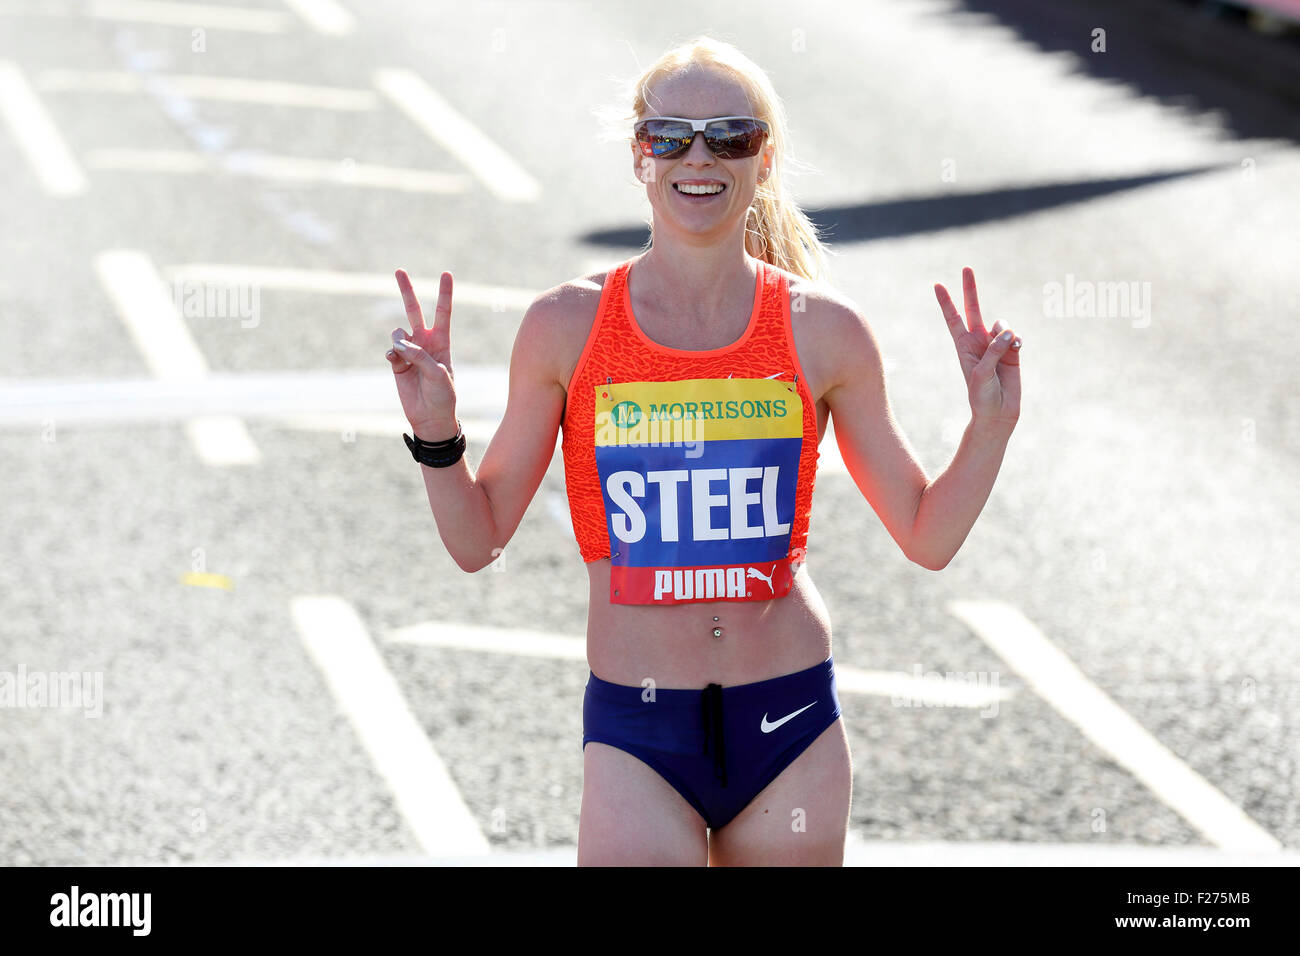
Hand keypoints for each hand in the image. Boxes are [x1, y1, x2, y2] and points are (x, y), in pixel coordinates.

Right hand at [386, 269, 457, 438]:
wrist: (430, 417)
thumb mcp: (439, 375)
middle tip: (399, 270)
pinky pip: (390, 350)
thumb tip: (399, 343)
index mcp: (442, 342)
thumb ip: (421, 356)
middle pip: (415, 311)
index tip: (446, 274)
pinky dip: (392, 354)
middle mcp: (425, 342)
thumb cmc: (443, 396)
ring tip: (405, 357)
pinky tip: (396, 363)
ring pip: (398, 333)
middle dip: (407, 291)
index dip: (444, 293)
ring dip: (400, 342)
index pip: (443, 313)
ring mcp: (409, 352)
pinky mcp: (396, 363)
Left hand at [934, 267, 1021, 428]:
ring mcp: (996, 345)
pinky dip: (1017, 340)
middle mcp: (978, 341)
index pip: (953, 319)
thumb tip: (1008, 332)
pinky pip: (1016, 336)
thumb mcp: (981, 374)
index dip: (947, 302)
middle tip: (965, 268)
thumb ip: (993, 351)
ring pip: (1002, 324)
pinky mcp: (1012, 351)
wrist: (998, 412)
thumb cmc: (982, 396)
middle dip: (970, 289)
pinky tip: (1017, 349)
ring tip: (1007, 346)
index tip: (938, 284)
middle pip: (974, 309)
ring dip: (1005, 331)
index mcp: (963, 346)